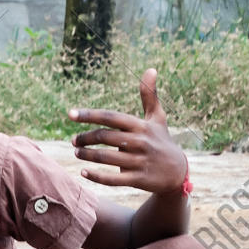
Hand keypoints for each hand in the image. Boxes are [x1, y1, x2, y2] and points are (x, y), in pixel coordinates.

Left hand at [69, 68, 187, 195]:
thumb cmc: (162, 140)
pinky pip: (112, 179)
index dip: (89, 115)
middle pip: (104, 137)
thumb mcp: (157, 118)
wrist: (178, 171)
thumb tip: (151, 69)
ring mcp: (139, 161)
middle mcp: (140, 142)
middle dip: (85, 138)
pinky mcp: (138, 179)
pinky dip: (96, 176)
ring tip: (76, 152)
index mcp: (141, 126)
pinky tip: (83, 173)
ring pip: (105, 157)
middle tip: (74, 140)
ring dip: (87, 155)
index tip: (70, 114)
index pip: (111, 117)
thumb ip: (149, 95)